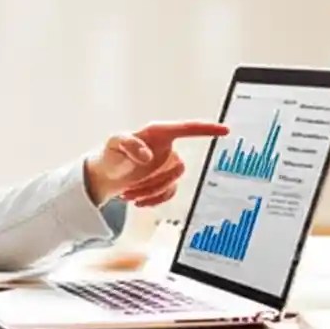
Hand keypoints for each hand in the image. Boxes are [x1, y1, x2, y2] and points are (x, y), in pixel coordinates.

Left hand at [84, 120, 229, 206]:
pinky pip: (170, 192)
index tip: (225, 130)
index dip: (207, 129)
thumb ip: (129, 144)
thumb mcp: (114, 143)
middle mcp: (166, 147)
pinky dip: (154, 199)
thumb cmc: (110, 154)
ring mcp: (167, 164)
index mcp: (158, 133)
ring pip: (173, 182)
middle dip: (155, 180)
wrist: (105, 174)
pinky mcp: (165, 179)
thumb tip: (148, 156)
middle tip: (129, 188)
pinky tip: (138, 200)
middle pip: (178, 166)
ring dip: (151, 191)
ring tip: (128, 194)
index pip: (187, 128)